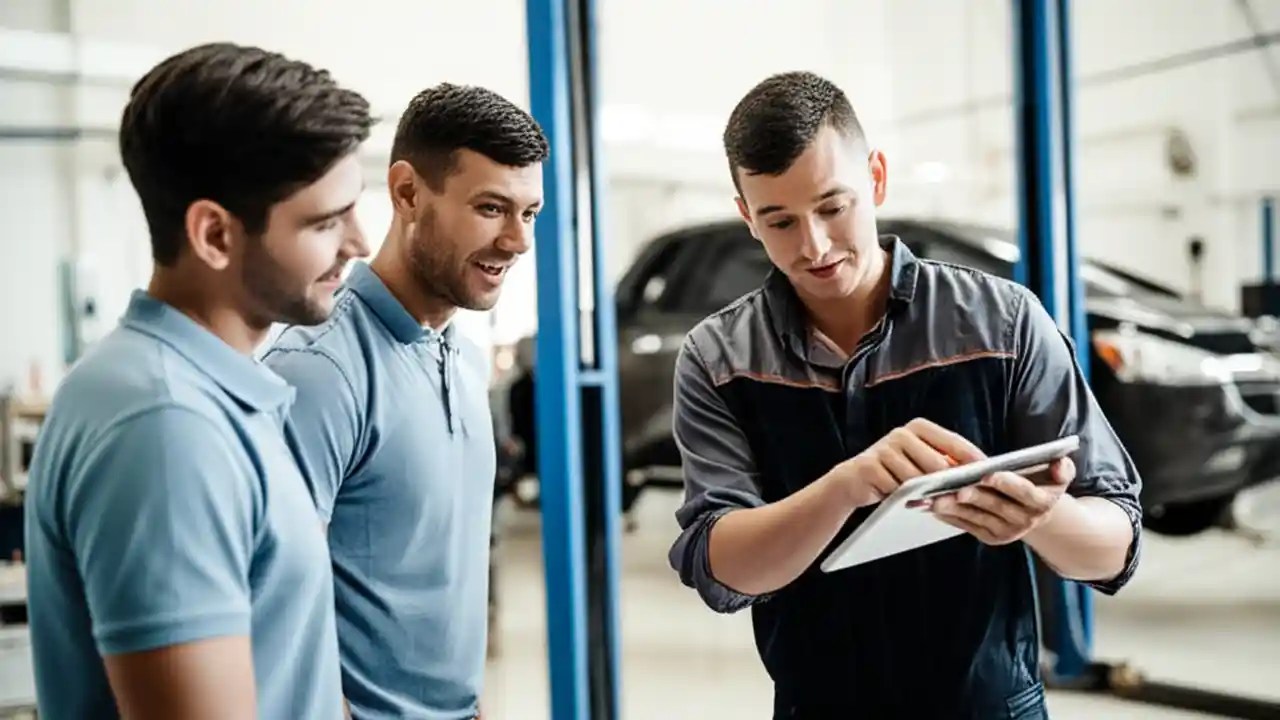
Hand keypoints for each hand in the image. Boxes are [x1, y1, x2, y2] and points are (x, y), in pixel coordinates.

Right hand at [831, 418, 985, 508]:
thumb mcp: (921, 461)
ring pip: (917, 479)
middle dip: (948, 483)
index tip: (990, 474)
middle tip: (960, 498)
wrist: (855, 480)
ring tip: (931, 503)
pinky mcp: (870, 467)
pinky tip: (907, 504)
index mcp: (919, 427)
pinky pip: (895, 489)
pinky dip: (903, 499)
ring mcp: (884, 449)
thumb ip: (944, 462)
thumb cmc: (896, 472)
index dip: (973, 459)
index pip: (953, 442)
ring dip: (925, 495)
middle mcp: (902, 433)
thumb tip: (979, 473)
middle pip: (937, 463)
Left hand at [928, 456, 1074, 544]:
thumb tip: (1060, 463)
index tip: (988, 474)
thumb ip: (1062, 468)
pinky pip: (967, 525)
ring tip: (935, 498)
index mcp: (1043, 502)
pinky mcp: (990, 537)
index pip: (1024, 492)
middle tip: (954, 487)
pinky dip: (950, 516)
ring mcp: (1007, 531)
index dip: (1007, 483)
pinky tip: (933, 506)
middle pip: (996, 506)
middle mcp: (1026, 520)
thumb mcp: (1058, 475)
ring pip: (977, 517)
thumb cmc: (1041, 484)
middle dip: (974, 496)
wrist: (1035, 511)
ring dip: (955, 508)